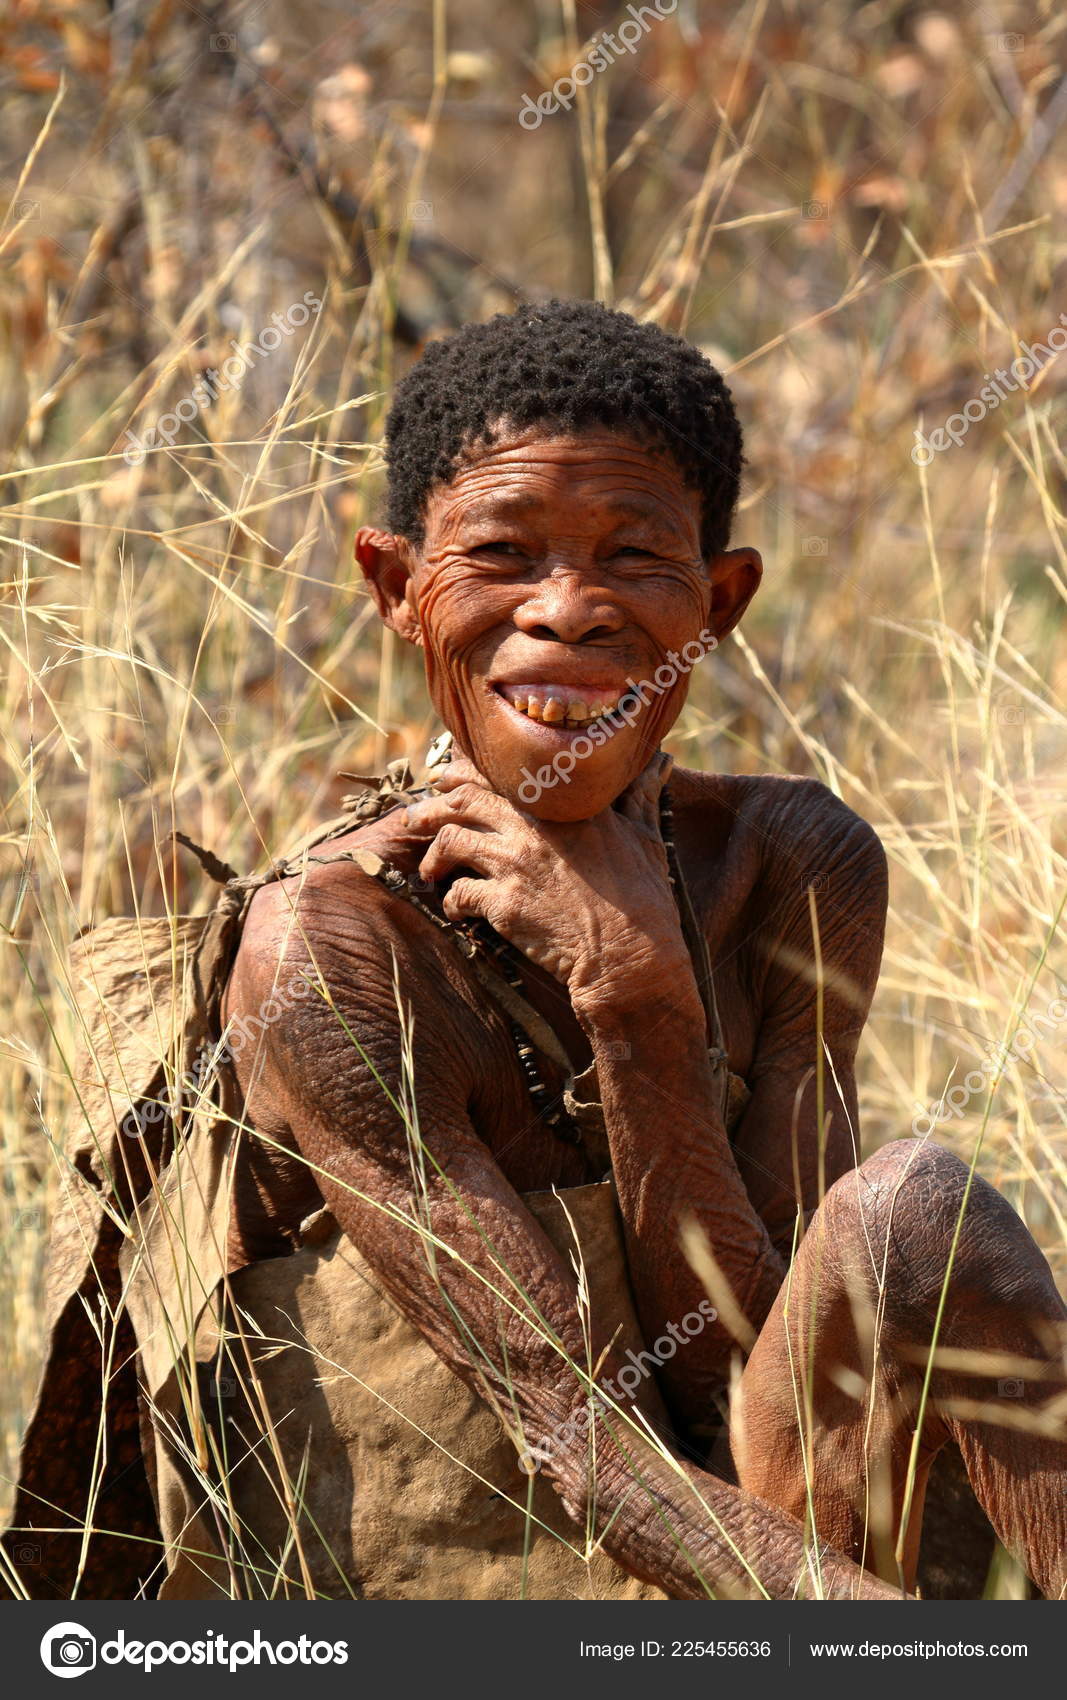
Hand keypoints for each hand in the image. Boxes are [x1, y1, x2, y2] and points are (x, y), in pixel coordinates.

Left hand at [401, 750, 691, 1005]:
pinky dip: (450, 901)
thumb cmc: (645, 897)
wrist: (631, 956)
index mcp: (563, 805)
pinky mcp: (502, 904)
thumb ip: (641, 795)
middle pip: (460, 800)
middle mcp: (532, 827)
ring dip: (433, 856)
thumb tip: (660, 763)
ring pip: (449, 842)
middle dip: (430, 807)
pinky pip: (458, 894)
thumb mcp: (647, 836)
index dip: (464, 773)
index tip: (448, 780)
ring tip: (430, 870)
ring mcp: (514, 864)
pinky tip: (456, 910)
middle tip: (416, 817)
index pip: (497, 773)